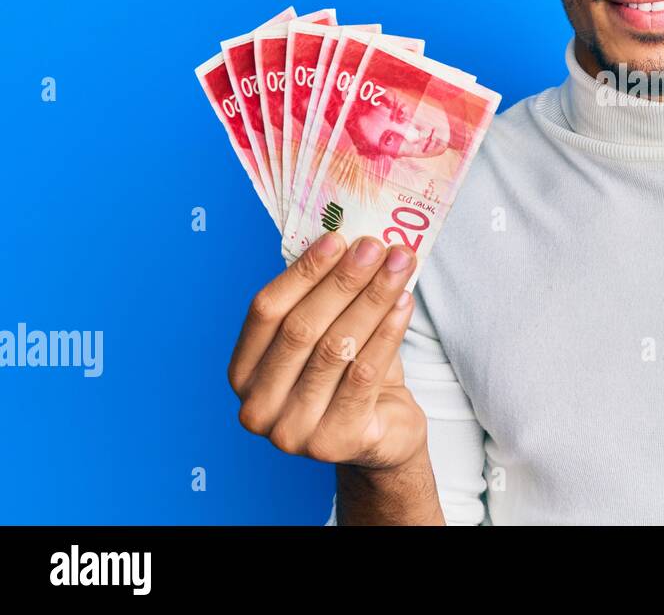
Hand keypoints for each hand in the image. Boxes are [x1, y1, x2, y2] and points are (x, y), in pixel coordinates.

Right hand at [227, 233, 426, 471]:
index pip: (265, 311)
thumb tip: (350, 241)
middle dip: (343, 281)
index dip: (301, 273)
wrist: (382, 436)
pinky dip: (388, 332)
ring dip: (372, 299)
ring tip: (399, 266)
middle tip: (376, 247)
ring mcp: (293, 430)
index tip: (337, 239)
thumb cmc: (350, 377)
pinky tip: (404, 304)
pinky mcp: (336, 441)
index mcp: (243, 372)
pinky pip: (364, 373)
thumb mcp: (327, 336)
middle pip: (302, 328)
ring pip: (336, 348)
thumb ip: (325, 299)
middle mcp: (258, 406)